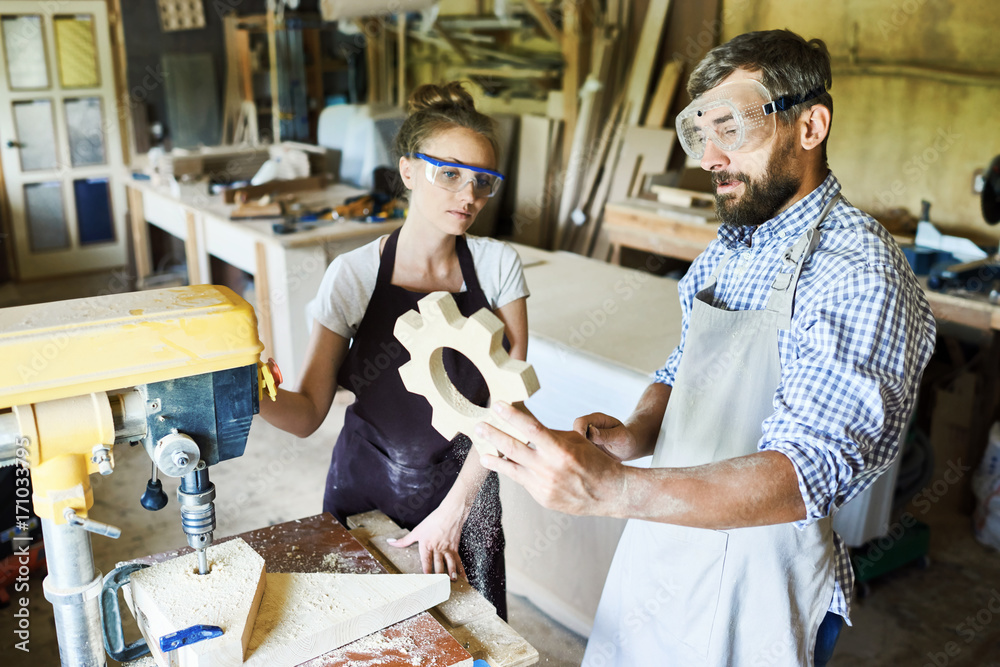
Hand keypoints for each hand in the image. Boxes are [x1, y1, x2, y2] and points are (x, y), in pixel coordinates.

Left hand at [387, 505, 465, 580]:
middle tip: (438, 586)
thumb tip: (391, 543)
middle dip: (438, 577)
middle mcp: (437, 549)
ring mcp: (447, 549)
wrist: (450, 513)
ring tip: (451, 582)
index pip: (426, 561)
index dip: (426, 572)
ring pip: (449, 564)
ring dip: (451, 574)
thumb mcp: (417, 531)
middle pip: (438, 565)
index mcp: (427, 545)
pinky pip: (458, 561)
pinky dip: (461, 570)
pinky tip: (463, 578)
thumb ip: (404, 540)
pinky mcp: (455, 548)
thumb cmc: (433, 521)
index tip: (425, 581)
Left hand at [477, 402, 623, 516]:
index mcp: (560, 450)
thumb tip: (526, 423)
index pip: (531, 428)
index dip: (512, 416)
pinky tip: (505, 467)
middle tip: (479, 427)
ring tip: (482, 453)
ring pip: (511, 469)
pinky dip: (514, 472)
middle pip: (513, 448)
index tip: (497, 406)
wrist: (608, 492)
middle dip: (493, 436)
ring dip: (494, 459)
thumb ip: (549, 435)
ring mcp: (543, 486)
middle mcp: (549, 468)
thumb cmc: (593, 461)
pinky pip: (523, 481)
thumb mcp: (574, 441)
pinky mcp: (542, 498)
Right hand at [572, 412, 635, 461]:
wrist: (628, 448)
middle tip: (587, 457)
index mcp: (597, 419)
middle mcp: (588, 427)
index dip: (579, 432)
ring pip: (574, 444)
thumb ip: (606, 435)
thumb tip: (591, 432)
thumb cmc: (627, 440)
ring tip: (591, 462)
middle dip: (577, 445)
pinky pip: (578, 452)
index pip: (580, 422)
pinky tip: (590, 465)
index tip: (584, 445)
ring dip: (579, 453)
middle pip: (573, 433)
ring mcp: (585, 437)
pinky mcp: (585, 447)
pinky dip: (582, 458)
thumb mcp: (620, 437)